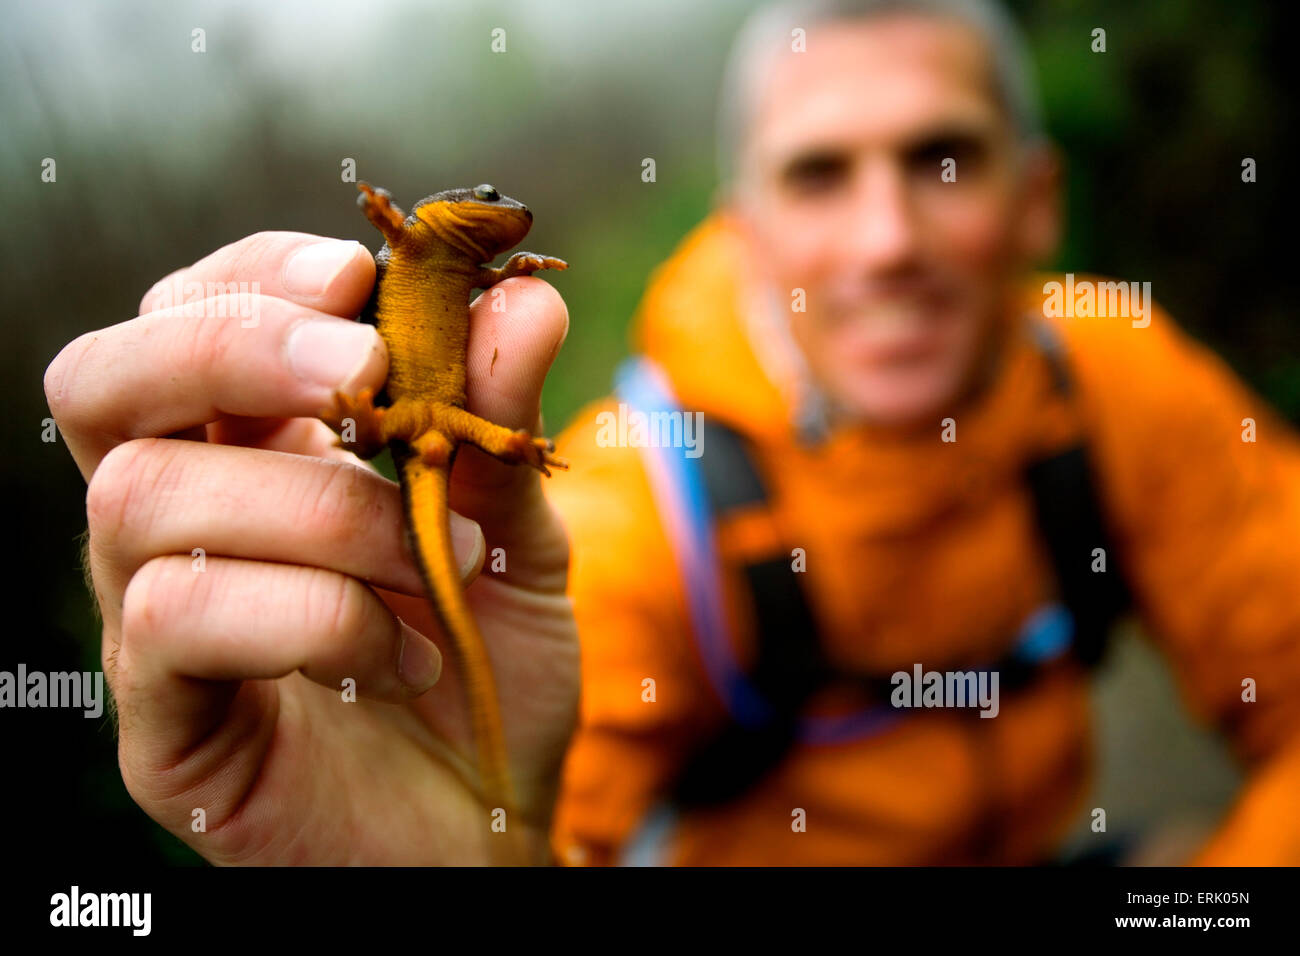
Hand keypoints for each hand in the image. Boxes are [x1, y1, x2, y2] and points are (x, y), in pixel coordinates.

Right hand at [44, 232, 578, 863]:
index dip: (253, 278)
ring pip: (143, 496)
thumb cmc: (492, 666)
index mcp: (251, 453)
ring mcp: (153, 619)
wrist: (493, 817)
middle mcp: (181, 522)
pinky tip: (399, 654)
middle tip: (360, 374)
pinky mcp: (163, 720)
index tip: (358, 278)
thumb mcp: (518, 534)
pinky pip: (179, 618)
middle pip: (104, 382)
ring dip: (319, 508)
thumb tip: (525, 299)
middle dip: (230, 346)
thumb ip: (503, 425)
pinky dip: (315, 615)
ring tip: (431, 560)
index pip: (186, 317)